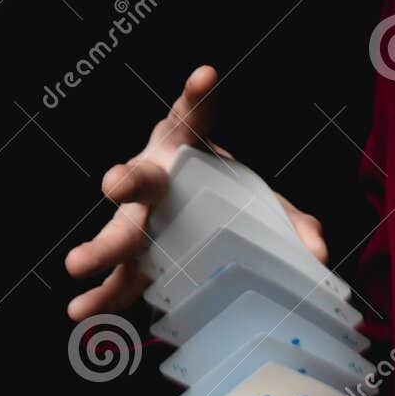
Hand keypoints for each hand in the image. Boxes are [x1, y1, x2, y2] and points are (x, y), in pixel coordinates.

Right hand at [64, 64, 328, 319]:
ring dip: (101, 249)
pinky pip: (120, 280)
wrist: (198, 216)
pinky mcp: (136, 261)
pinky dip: (103, 299)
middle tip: (115, 183)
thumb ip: (293, 223)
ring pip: (121, 232)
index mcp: (188, 152)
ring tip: (77, 265)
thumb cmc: (230, 203)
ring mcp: (140, 221)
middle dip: (130, 180)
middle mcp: (156, 180)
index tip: (206, 79)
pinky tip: (82, 316)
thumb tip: (317, 254)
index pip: (194, 119)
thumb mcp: (265, 207)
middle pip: (143, 179)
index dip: (199, 98)